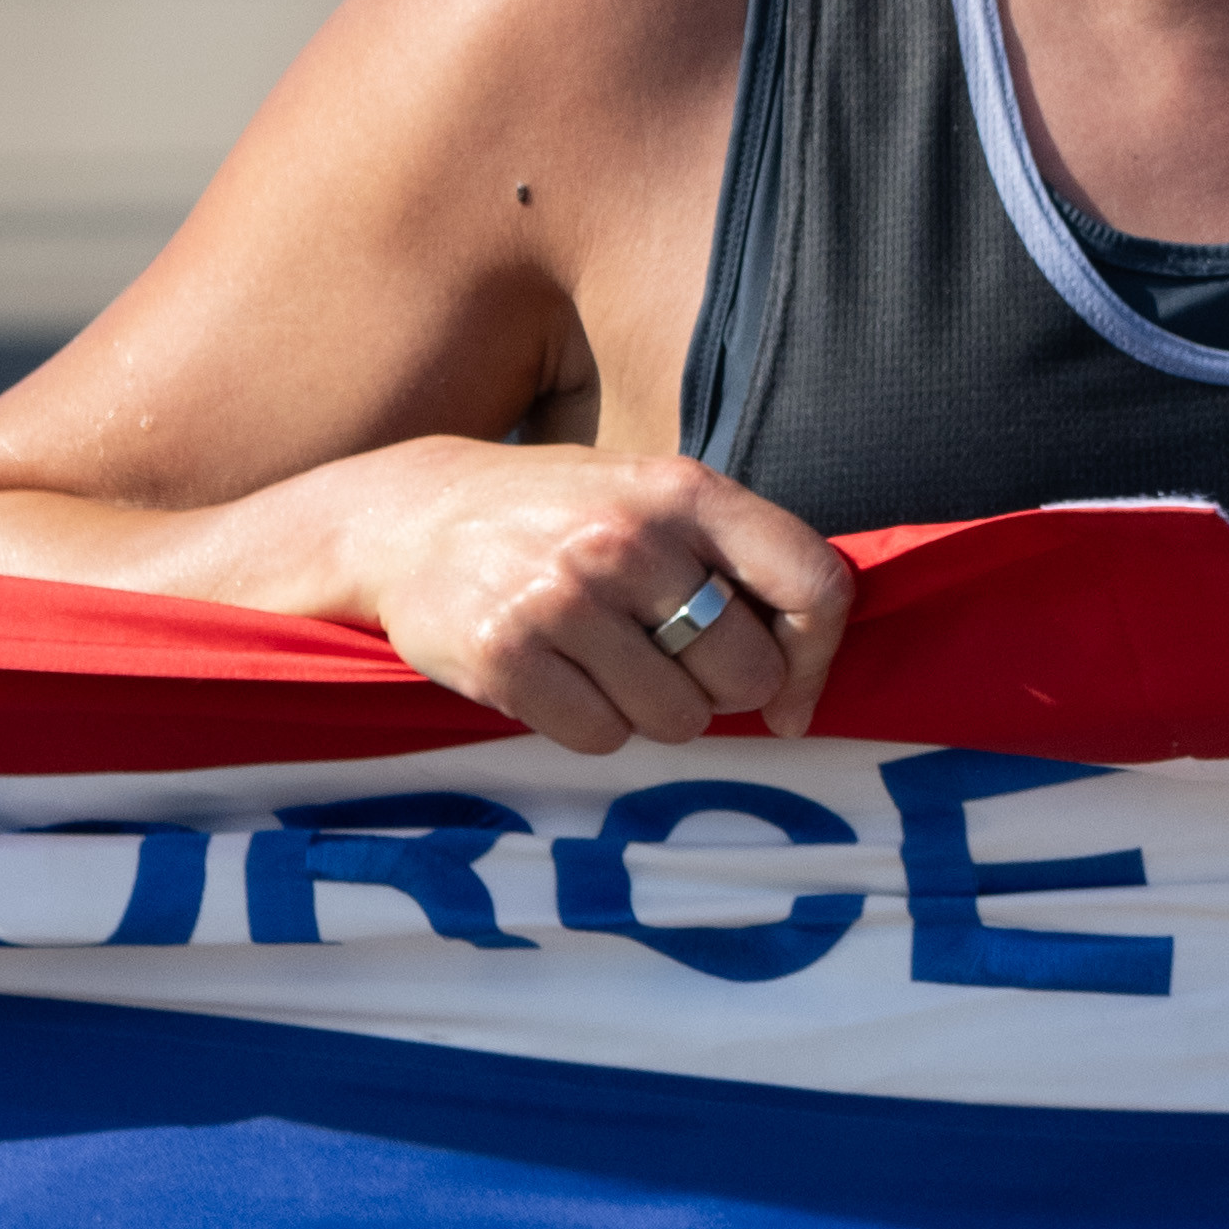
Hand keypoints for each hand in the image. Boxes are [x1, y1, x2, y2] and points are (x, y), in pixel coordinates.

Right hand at [367, 448, 855, 753]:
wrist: (411, 516)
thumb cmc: (559, 517)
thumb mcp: (652, 498)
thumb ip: (735, 562)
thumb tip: (802, 688)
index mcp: (683, 489)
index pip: (813, 582)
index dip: (817, 654)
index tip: (790, 692)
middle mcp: (627, 539)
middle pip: (746, 673)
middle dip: (720, 689)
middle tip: (669, 663)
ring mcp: (562, 598)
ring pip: (677, 720)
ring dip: (653, 712)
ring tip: (606, 663)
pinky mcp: (506, 655)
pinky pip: (602, 738)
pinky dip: (593, 726)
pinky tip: (562, 680)